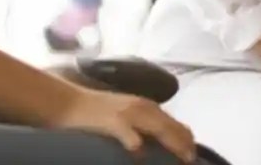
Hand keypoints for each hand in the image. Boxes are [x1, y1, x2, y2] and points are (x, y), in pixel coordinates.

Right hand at [49, 88, 196, 162]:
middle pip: (172, 127)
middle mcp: (142, 107)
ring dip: (172, 144)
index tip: (193, 156)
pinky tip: (141, 153)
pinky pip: (129, 133)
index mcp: (147, 107)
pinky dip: (137, 143)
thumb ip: (143, 125)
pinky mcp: (111, 121)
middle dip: (184, 144)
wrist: (67, 102)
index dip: (186, 140)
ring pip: (159, 128)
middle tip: (192, 161)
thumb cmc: (96, 113)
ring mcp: (128, 114)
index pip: (175, 124)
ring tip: (182, 158)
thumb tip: (159, 142)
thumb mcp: (126, 115)